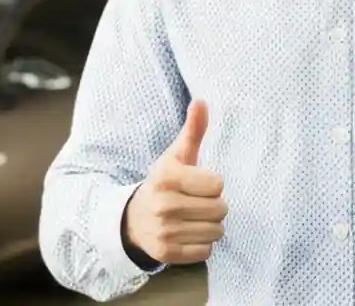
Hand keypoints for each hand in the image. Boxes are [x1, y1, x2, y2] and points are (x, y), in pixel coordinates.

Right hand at [123, 100, 226, 264]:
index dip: (212, 184)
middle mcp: (163, 204)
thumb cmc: (164, 183)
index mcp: (166, 176)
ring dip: (209, 226)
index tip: (197, 184)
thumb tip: (201, 101)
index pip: (217, 185)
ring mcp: (163, 231)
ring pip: (216, 231)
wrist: (134, 219)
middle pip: (220, 209)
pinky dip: (201, 245)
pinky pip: (206, 251)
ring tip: (191, 219)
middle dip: (214, 206)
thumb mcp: (176, 156)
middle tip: (195, 203)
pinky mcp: (166, 253)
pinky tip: (186, 234)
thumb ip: (192, 131)